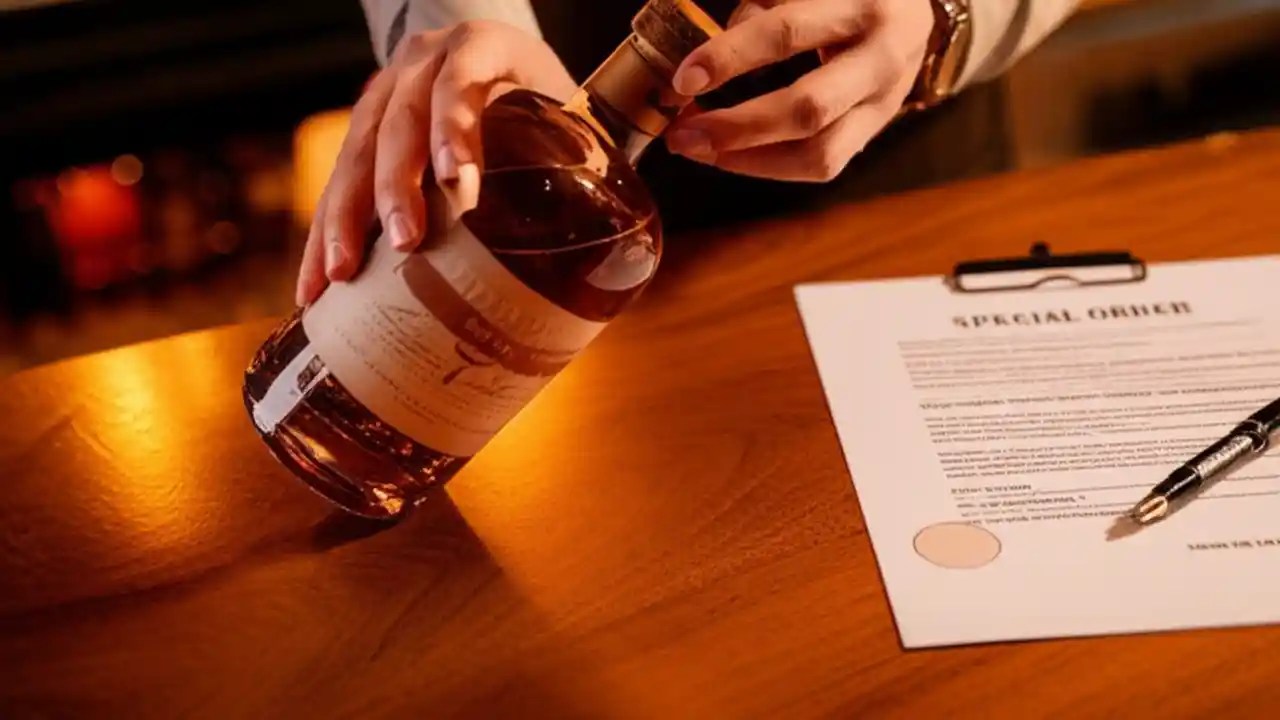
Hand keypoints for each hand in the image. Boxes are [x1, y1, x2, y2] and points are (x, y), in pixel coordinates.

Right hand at [296, 21, 575, 305]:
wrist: (494, 58)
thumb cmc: (545, 99)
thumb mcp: (568, 111)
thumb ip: (585, 160)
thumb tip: (618, 255)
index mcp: (481, 48)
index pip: (463, 81)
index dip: (456, 128)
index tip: (460, 183)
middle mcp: (422, 62)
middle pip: (399, 121)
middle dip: (396, 187)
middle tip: (405, 244)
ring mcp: (385, 91)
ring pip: (355, 152)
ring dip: (344, 217)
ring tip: (338, 277)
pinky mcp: (362, 127)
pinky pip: (337, 177)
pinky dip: (325, 229)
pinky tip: (316, 277)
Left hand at [665, 0, 934, 181]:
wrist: (909, 7)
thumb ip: (759, 5)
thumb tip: (699, 60)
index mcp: (863, 2)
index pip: (787, 33)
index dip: (730, 57)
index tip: (684, 78)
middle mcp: (883, 56)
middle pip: (808, 108)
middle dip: (736, 127)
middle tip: (681, 133)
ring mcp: (885, 101)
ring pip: (818, 153)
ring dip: (748, 159)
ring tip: (697, 149)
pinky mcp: (875, 130)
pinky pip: (822, 165)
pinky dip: (768, 165)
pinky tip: (729, 155)